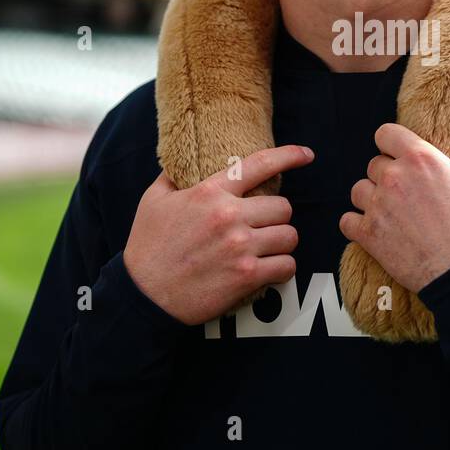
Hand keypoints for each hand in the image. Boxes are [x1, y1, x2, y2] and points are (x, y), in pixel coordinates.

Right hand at [123, 145, 314, 324]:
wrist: (144, 295)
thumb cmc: (147, 246)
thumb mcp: (153, 201)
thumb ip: (172, 177)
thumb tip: (180, 162)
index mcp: (210, 192)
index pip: (260, 164)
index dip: (289, 155)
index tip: (306, 155)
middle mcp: (229, 215)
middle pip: (283, 207)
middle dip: (276, 217)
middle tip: (261, 228)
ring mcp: (240, 246)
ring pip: (290, 235)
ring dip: (281, 243)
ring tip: (266, 249)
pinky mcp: (247, 275)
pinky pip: (287, 266)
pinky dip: (282, 269)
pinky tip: (269, 270)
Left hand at [339, 123, 449, 293]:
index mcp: (421, 159)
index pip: (386, 133)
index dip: (391, 141)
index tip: (398, 152)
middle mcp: (394, 177)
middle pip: (373, 164)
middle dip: (386, 174)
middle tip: (404, 189)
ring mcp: (378, 206)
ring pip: (358, 190)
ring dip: (370, 197)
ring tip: (388, 209)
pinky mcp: (369, 234)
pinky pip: (347, 221)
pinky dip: (356, 224)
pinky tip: (372, 228)